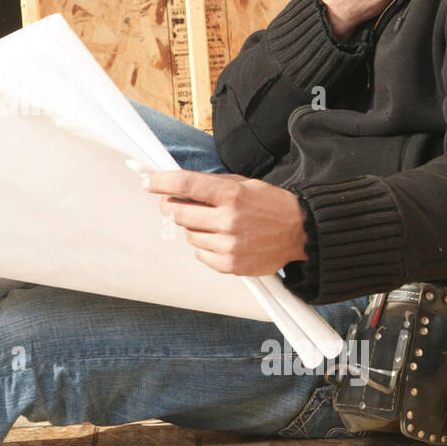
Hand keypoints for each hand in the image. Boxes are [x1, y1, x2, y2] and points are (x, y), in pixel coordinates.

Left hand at [146, 169, 307, 276]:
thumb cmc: (268, 204)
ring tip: (212, 222)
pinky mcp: (230, 264)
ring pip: (188, 235)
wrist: (299, 232)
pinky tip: (219, 238)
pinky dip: (203, 245)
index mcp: (231, 194)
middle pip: (178, 213)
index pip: (185, 184)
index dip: (160, 181)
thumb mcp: (242, 183)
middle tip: (174, 203)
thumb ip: (209, 184)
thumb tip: (174, 184)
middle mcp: (229, 220)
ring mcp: (229, 244)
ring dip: (192, 227)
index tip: (147, 181)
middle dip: (171, 206)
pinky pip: (199, 254)